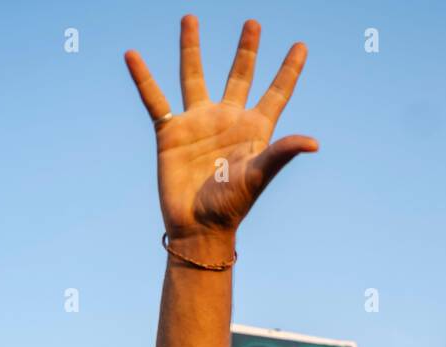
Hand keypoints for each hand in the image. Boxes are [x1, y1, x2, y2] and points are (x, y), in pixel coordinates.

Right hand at [125, 16, 317, 245]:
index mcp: (253, 128)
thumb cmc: (232, 205)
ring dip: (191, 47)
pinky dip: (142, 78)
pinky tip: (132, 55)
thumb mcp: (258, 176)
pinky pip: (154, 99)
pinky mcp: (170, 132)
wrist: (198, 226)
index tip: (301, 46)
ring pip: (194, 76)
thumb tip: (313, 142)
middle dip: (246, 50)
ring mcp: (197, 123)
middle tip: (253, 23)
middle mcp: (226, 119)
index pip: (276, 92)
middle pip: (239, 75)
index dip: (289, 70)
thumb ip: (281, 153)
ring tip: (190, 18)